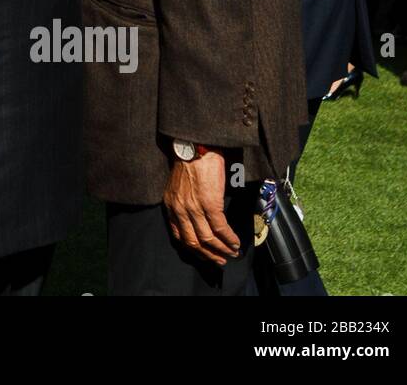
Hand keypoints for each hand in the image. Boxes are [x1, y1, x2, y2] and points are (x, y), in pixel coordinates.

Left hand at [162, 150, 240, 265]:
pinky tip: (236, 243)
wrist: (196, 146)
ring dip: (221, 249)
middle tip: (220, 261)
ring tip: (231, 253)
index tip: (204, 254)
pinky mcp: (209, 203)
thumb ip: (183, 202)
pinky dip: (229, 239)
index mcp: (170, 205)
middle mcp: (179, 209)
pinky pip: (220, 228)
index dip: (193, 249)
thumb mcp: (179, 186)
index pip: (179, 235)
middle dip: (208, 255)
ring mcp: (194, 207)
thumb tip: (198, 219)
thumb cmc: (190, 162)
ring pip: (207, 238)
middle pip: (193, 241)